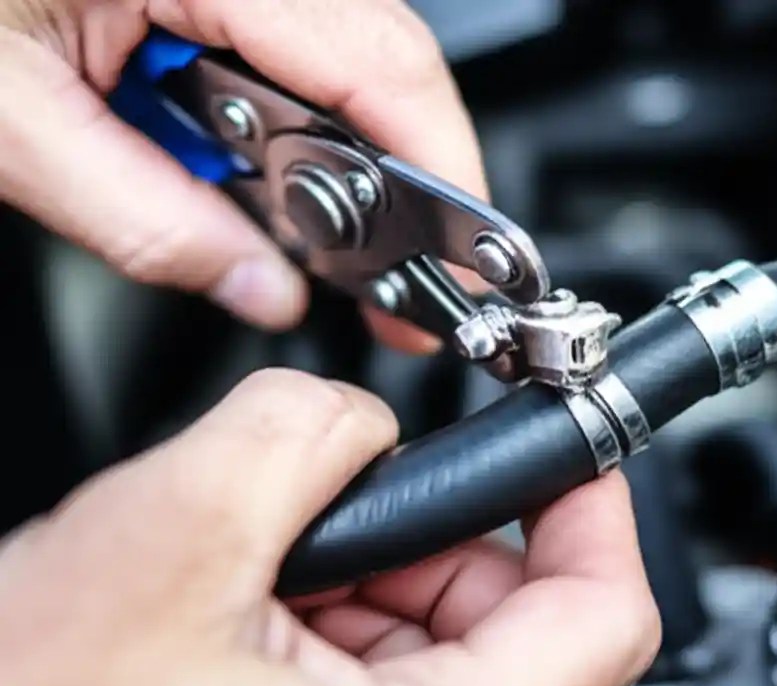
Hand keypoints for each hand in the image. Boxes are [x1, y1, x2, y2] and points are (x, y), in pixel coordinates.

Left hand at [0, 0, 487, 351]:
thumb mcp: (6, 124)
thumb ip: (150, 221)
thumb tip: (263, 289)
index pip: (379, 60)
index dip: (440, 165)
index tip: (460, 254)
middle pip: (382, 55)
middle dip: (396, 175)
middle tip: (381, 279)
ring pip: (345, 48)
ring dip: (333, 149)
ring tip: (284, 223)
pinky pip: (291, 33)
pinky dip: (284, 111)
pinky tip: (239, 157)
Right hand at [0, 369, 660, 685]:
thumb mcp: (169, 537)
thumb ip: (300, 433)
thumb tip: (363, 419)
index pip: (602, 619)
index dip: (589, 505)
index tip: (562, 445)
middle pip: (522, 618)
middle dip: (436, 534)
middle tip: (343, 513)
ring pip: (451, 642)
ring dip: (375, 575)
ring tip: (267, 580)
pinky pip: (394, 675)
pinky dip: (344, 616)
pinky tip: (260, 615)